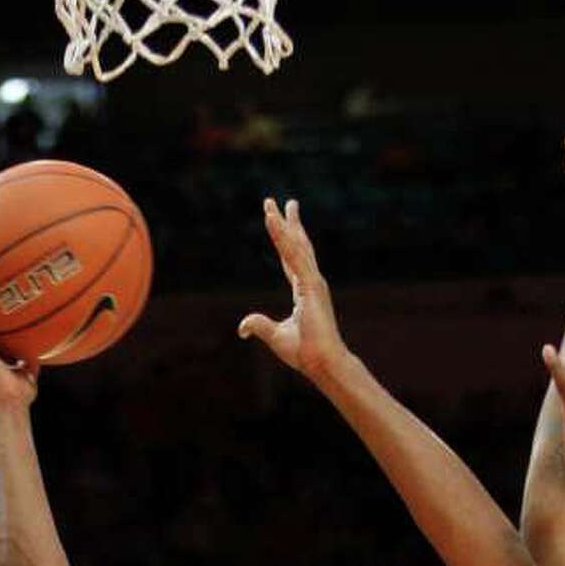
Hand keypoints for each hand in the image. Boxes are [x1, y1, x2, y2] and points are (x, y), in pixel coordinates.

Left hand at [238, 199, 348, 382]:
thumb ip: (259, 325)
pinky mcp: (311, 286)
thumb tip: (242, 327)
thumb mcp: (275, 335)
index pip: (290, 259)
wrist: (322, 363)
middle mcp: (311, 282)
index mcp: (304, 290)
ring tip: (271, 205)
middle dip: (288, 223)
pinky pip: (294, 256)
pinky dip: (284, 238)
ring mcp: (313, 282)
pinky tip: (275, 223)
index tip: (279, 221)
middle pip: (296, 245)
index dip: (283, 239)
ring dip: (282, 224)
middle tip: (280, 202)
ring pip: (294, 246)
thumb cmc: (306, 352)